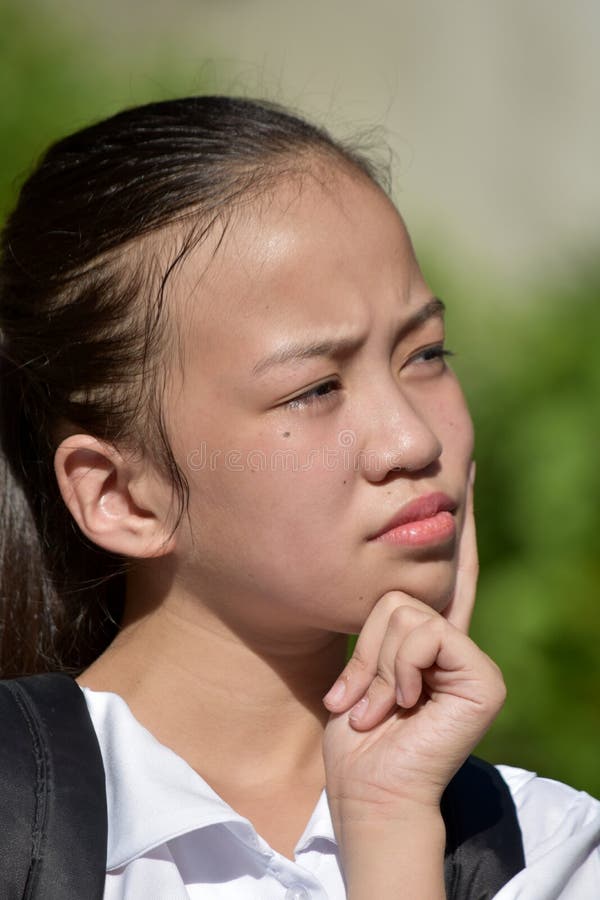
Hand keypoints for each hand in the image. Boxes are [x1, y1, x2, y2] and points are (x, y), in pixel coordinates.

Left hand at [322, 463, 504, 813]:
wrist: (366, 788)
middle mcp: (457, 639)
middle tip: (359, 698)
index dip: (462, 519)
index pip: (449, 568)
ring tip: (377, 708)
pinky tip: (402, 706)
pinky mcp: (484, 677)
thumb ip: (383, 619)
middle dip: (367, 649)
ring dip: (374, 665)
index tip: (471, 469)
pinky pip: (423, 634)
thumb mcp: (362, 660)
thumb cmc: (356, 732)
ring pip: (404, 609)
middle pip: (398, 590)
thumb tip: (388, 566)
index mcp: (432, 635)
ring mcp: (473, 659)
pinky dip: (397, 670)